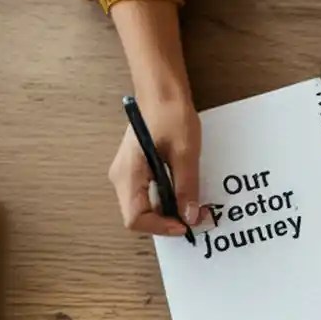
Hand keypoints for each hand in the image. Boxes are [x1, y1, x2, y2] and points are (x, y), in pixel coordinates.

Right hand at [109, 95, 205, 234]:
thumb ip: (186, 188)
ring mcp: (128, 174)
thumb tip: (190, 217)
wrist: (161, 93)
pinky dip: (168, 201)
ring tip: (196, 207)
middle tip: (198, 218)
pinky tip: (187, 195)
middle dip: (168, 222)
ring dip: (170, 212)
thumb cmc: (171, 116)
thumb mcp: (185, 154)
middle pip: (139, 216)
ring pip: (145, 207)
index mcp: (128, 174)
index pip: (135, 218)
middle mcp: (122, 178)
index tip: (187, 224)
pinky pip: (150, 195)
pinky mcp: (138, 171)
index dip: (161, 227)